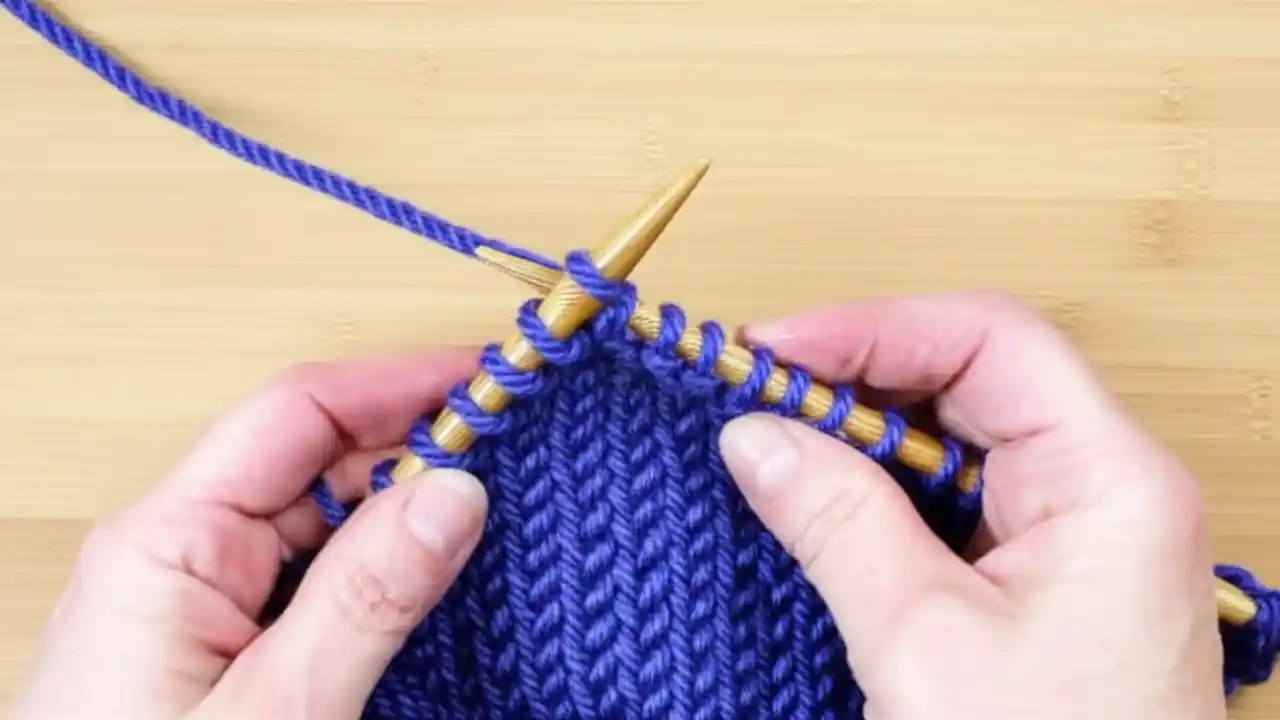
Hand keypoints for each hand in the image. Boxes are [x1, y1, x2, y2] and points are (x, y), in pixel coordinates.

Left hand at [12, 351, 488, 719]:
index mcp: (167, 544)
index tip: (491, 382)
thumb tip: (454, 491)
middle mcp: (177, 556)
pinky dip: (377, 577)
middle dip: (412, 449)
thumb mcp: (279, 713)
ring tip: (496, 523)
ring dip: (401, 516)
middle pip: (311, 462)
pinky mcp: (219, 653)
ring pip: (318, 525)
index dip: (398, 385)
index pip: (298, 415)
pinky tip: (435, 591)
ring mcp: (196, 605)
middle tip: (516, 459)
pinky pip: (309, 584)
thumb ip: (368, 597)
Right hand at [718, 292, 1225, 718]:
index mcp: (1110, 482)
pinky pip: (953, 504)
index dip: (873, 328)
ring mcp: (1073, 537)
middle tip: (755, 395)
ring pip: (957, 441)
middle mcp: (1104, 492)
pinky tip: (819, 505)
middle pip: (974, 379)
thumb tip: (757, 435)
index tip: (773, 351)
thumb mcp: (922, 643)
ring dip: (862, 438)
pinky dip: (880, 495)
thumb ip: (837, 521)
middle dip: (858, 378)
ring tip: (771, 448)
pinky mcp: (1038, 581)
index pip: (991, 342)